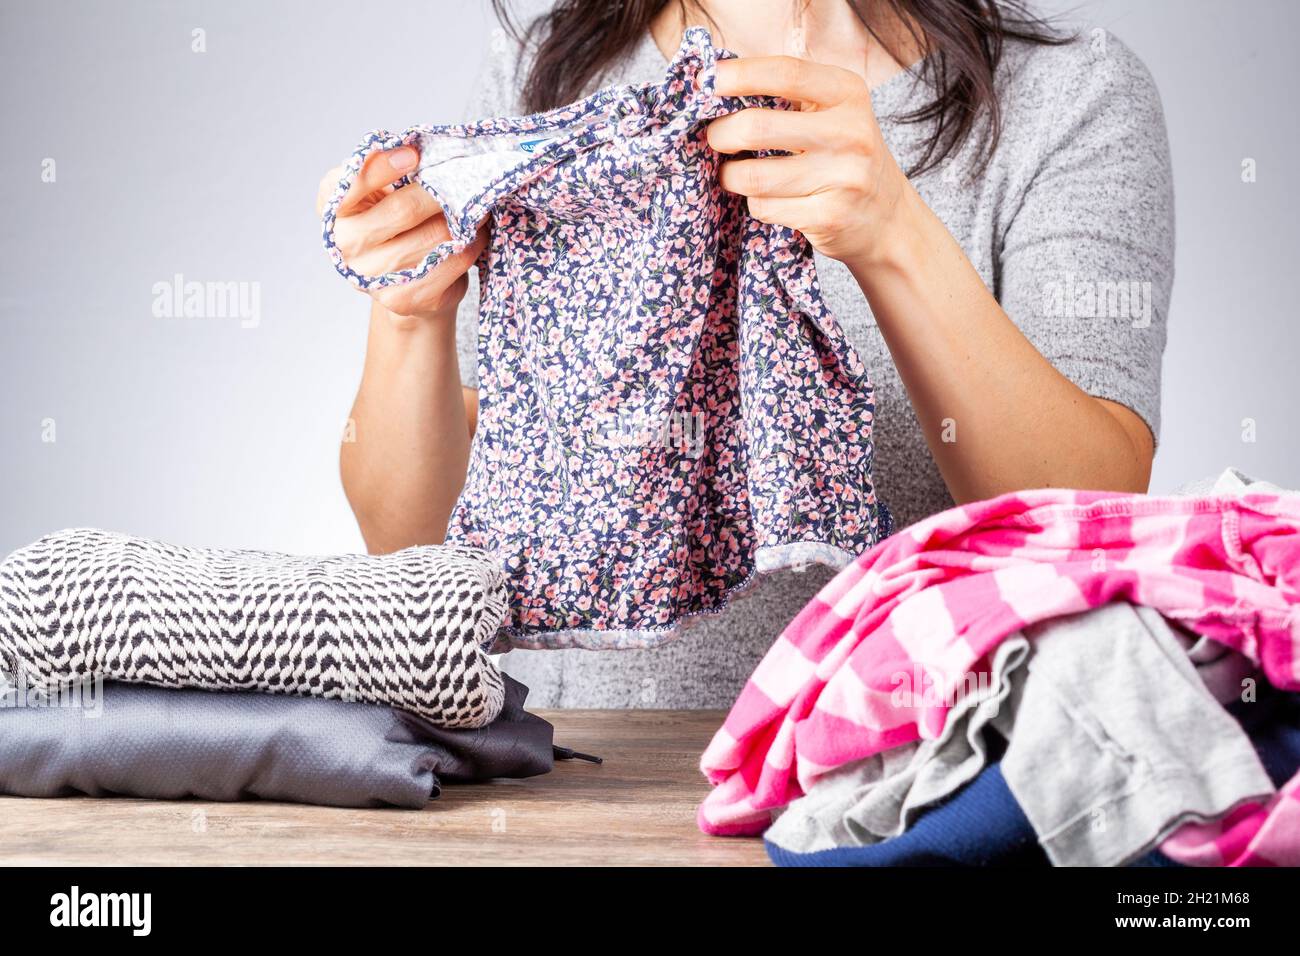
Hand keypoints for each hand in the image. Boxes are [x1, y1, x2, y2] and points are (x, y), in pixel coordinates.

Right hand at [316, 146, 486, 324]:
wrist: (403, 280)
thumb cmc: (393, 222)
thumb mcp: (380, 188)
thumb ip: (388, 166)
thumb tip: (418, 148)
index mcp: (334, 207)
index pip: (352, 181)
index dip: (384, 165)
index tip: (414, 154)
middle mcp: (346, 243)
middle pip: (404, 209)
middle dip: (442, 192)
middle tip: (467, 180)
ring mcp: (372, 275)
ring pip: (435, 236)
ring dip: (464, 219)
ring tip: (475, 208)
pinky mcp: (401, 298)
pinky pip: (450, 263)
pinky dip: (470, 245)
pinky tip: (473, 236)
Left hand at [707, 56, 913, 269]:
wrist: (887, 216)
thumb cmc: (843, 156)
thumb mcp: (831, 113)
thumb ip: (788, 96)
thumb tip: (718, 87)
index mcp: (847, 93)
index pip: (785, 73)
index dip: (739, 75)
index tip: (708, 82)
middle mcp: (850, 132)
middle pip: (757, 127)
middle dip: (720, 134)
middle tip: (715, 139)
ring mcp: (844, 176)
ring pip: (754, 176)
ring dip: (731, 176)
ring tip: (734, 173)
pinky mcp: (831, 215)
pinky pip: (765, 207)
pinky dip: (754, 203)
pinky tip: (766, 198)